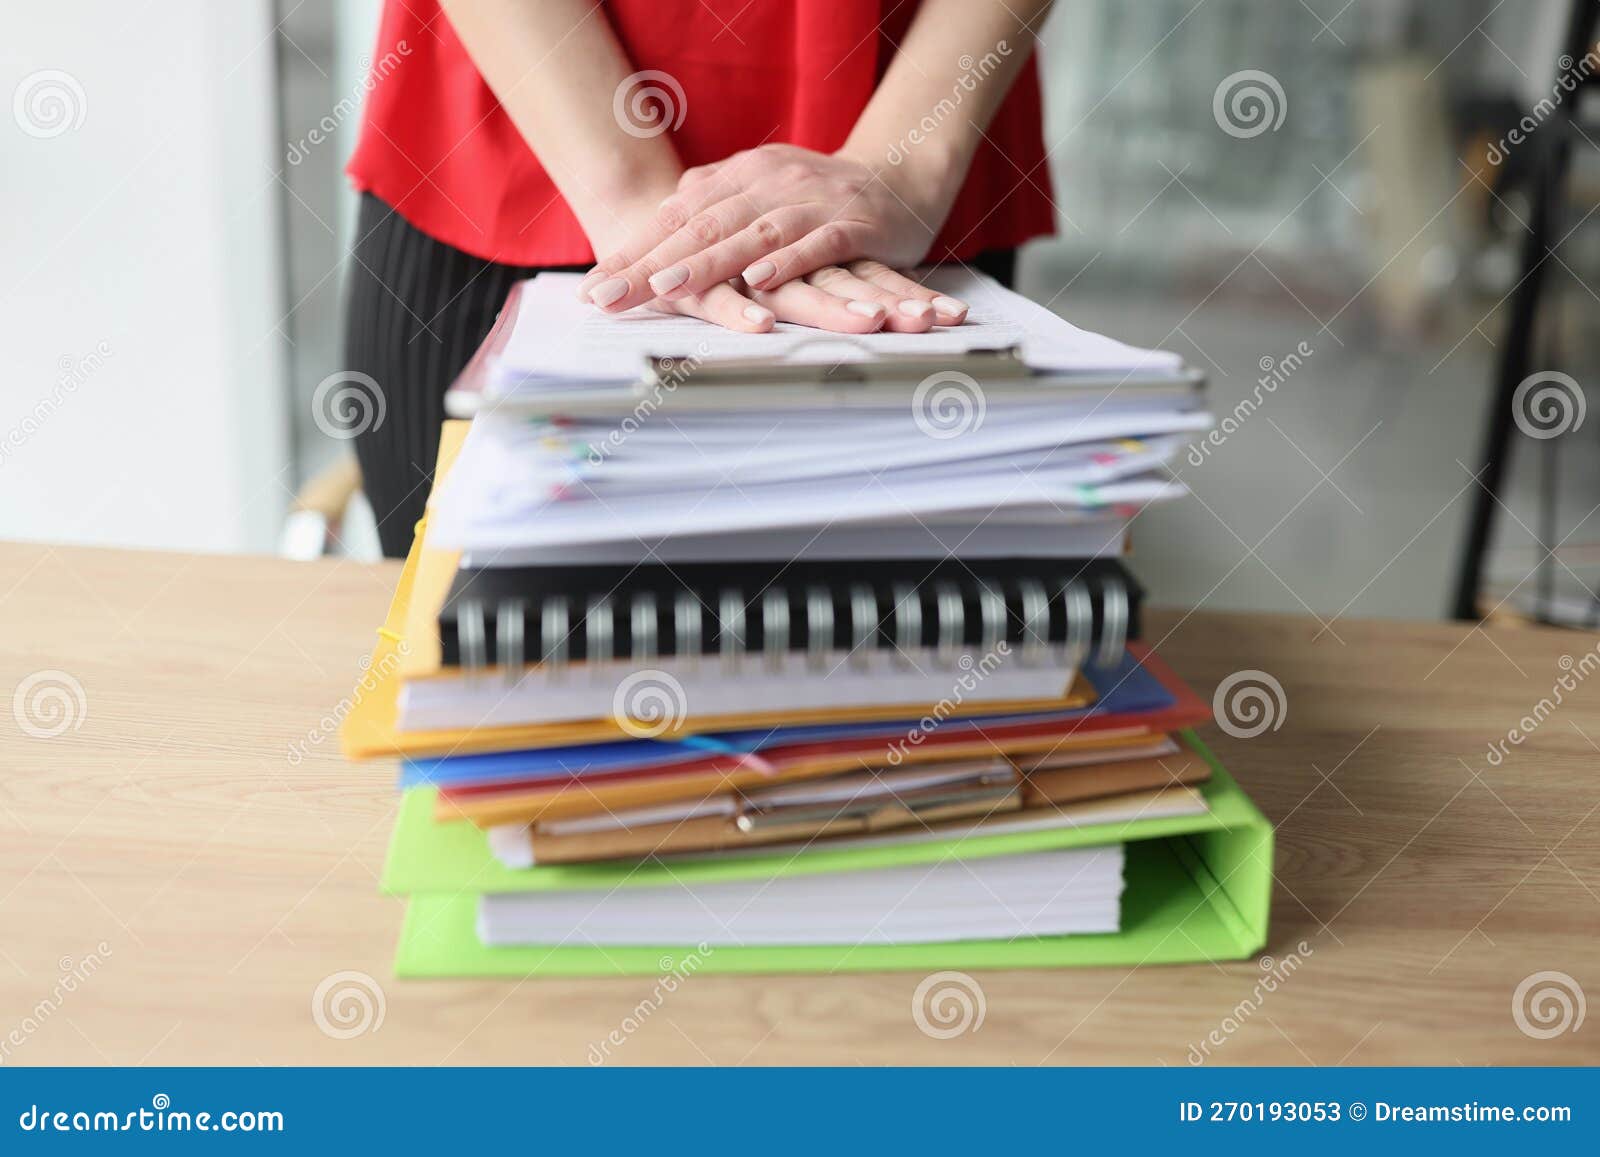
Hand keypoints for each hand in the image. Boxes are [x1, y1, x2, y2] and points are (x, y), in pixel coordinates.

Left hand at [577, 144, 968, 324]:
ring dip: (709, 263)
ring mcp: (811, 203)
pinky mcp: (853, 224)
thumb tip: (661, 222)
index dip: (632, 253)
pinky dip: (789, 263)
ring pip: (752, 235)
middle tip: (611, 295)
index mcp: (739, 177)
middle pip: (701, 227)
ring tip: (668, 288)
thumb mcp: (758, 192)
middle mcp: (769, 184)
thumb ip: (714, 204)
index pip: (674, 218)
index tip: (593, 290)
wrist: (899, 179)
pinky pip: (816, 244)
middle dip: (652, 264)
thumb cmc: (818, 196)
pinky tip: (760, 281)